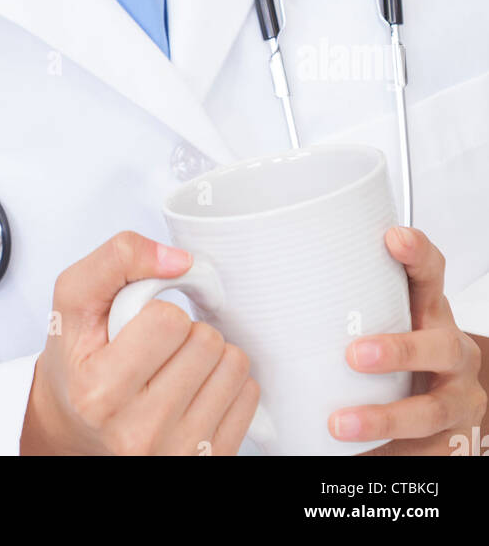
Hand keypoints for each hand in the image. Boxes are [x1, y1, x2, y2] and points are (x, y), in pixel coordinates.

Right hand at [20, 230, 259, 455]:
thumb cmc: (79, 357)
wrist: (77, 423)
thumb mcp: (74, 297)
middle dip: (187, 330)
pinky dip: (226, 382)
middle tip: (159, 346)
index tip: (139, 326)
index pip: (169, 320)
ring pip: (234, 367)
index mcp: (99, 393)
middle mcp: (138, 435)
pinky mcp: (207, 462)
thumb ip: (117, 258)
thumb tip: (180, 261)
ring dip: (210, 354)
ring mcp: (176, 454)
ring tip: (176, 365)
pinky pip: (249, 395)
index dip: (158, 310)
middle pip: (207, 343)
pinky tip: (195, 388)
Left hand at [328, 226, 486, 455]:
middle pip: (440, 343)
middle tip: (354, 354)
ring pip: (432, 408)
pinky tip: (360, 456)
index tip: (393, 238)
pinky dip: (393, 453)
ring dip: (385, 416)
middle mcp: (450, 350)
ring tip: (341, 423)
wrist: (436, 417)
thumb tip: (237, 288)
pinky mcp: (453, 441)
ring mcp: (457, 398)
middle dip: (400, 349)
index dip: (417, 253)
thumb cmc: (396, 359)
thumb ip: (334, 307)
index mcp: (427, 312)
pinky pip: (427, 450)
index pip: (430, 274)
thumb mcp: (376, 324)